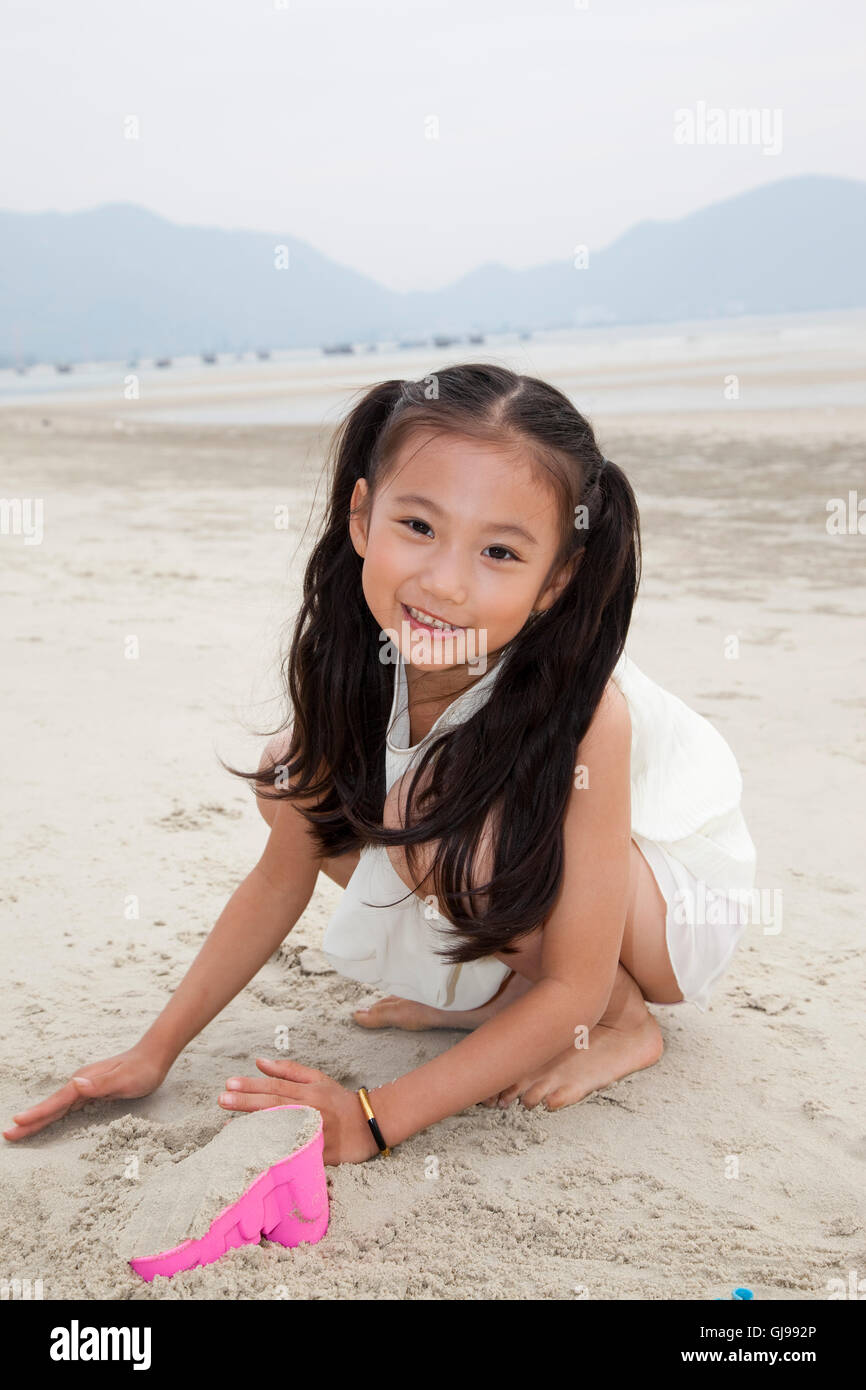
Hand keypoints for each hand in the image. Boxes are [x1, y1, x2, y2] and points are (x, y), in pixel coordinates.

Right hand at [3, 1043, 169, 1140]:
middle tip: (8, 1134)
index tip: (16, 1123)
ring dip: (38, 1119)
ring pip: (57, 1107)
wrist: (154, 1055)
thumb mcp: (125, 1080)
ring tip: (20, 1130)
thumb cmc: (142, 1069)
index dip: (36, 1114)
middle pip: (51, 1105)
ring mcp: (85, 1086)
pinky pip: (67, 1107)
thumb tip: (75, 1084)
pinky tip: (48, 1121)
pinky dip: (54, 1115)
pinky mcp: (92, 1091)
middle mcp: (81, 1083)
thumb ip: (101, 1084)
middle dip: (30, 1120)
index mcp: (84, 1082)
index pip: (56, 1102)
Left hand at [217, 1057, 379, 1164]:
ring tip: (227, 1127)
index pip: (276, 1087)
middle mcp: (310, 1111)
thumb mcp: (317, 1079)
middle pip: (275, 1106)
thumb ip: (288, 1070)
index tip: (229, 1083)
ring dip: (254, 1128)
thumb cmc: (338, 1100)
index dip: (252, 1085)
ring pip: (281, 1130)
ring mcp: (314, 1133)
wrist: (370, 1125)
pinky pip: (292, 1153)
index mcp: (309, 1092)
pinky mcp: (318, 1154)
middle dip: (246, 1102)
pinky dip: (272, 1152)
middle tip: (222, 1099)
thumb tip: (260, 1062)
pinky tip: (253, 1152)